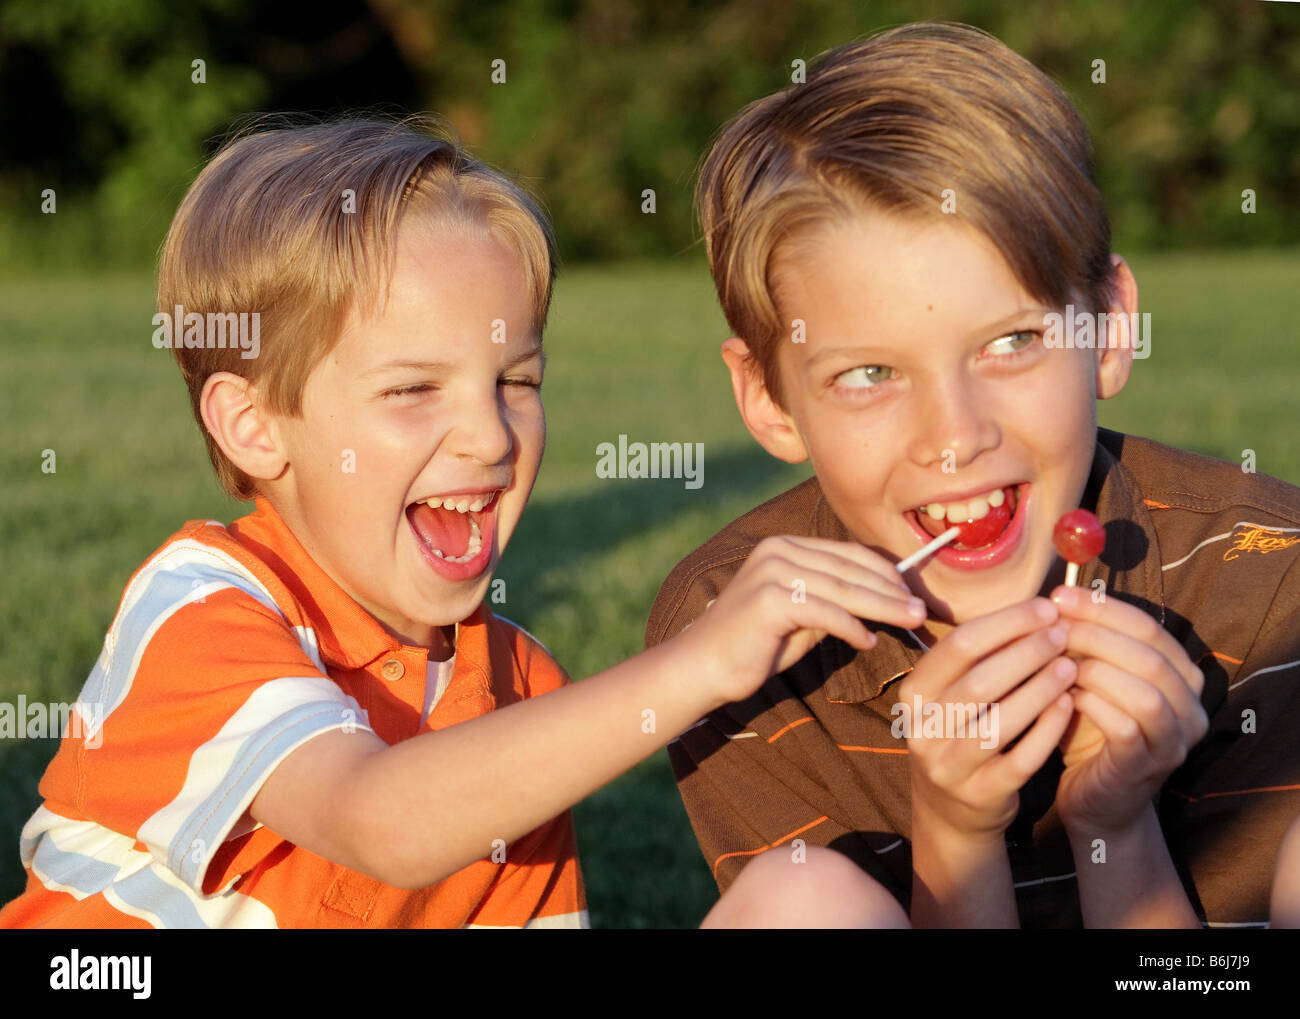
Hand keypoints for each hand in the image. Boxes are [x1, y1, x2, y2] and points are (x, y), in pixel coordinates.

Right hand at [676, 535, 927, 706]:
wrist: (702, 667)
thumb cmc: (754, 646)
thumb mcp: (801, 617)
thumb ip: (833, 602)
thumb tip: (881, 600)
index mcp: (784, 546)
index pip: (848, 554)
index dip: (885, 572)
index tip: (914, 591)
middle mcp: (778, 550)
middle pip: (850, 568)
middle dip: (892, 590)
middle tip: (924, 608)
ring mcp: (772, 571)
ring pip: (844, 588)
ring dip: (883, 606)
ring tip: (911, 620)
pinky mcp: (769, 599)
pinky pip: (825, 612)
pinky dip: (851, 627)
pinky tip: (869, 642)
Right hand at [900, 599, 1078, 840]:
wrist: (950, 811)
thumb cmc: (959, 735)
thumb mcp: (950, 697)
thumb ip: (979, 660)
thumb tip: (1033, 610)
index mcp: (914, 694)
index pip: (958, 646)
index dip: (1005, 623)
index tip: (1045, 608)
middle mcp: (923, 729)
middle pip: (979, 681)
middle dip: (1026, 652)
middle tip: (1063, 634)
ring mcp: (949, 765)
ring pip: (999, 720)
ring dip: (1040, 688)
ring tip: (1071, 666)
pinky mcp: (980, 794)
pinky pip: (1020, 759)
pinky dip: (1046, 729)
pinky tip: (1069, 706)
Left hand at [1049, 585, 1207, 834]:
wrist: (1094, 800)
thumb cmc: (1087, 730)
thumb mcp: (1090, 679)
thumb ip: (1087, 644)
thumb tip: (1056, 598)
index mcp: (1182, 676)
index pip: (1149, 627)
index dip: (1103, 608)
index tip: (1059, 595)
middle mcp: (1191, 706)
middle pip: (1149, 655)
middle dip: (1096, 633)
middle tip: (1052, 624)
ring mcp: (1175, 740)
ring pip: (1145, 690)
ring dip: (1095, 668)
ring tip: (1055, 660)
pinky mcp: (1148, 766)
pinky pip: (1126, 726)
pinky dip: (1092, 704)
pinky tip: (1062, 695)